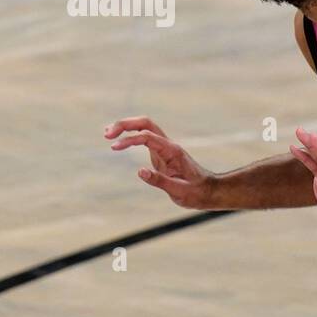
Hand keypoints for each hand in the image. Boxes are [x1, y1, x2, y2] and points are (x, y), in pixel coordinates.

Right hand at [105, 117, 220, 209]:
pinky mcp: (161, 154)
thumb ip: (160, 181)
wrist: (209, 191)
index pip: (147, 137)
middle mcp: (167, 145)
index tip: (114, 147)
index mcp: (172, 151)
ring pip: (144, 128)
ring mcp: (164, 148)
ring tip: (107, 133)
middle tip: (107, 133)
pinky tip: (119, 141)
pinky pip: (144, 138)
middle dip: (125, 124)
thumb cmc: (196, 192)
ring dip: (126, 127)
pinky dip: (130, 135)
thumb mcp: (179, 191)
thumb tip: (139, 171)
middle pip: (145, 123)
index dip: (129, 139)